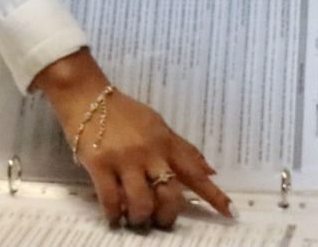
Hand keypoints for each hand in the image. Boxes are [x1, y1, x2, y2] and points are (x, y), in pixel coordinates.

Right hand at [33, 51, 233, 228]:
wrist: (86, 96)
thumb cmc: (123, 112)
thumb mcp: (158, 125)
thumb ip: (182, 149)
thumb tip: (210, 171)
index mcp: (165, 142)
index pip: (194, 172)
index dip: (213, 195)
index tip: (231, 213)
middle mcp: (149, 152)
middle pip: (169, 194)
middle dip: (167, 215)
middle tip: (160, 221)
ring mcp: (124, 159)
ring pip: (142, 202)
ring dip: (140, 218)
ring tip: (135, 220)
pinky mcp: (100, 165)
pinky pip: (111, 200)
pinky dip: (114, 215)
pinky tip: (114, 218)